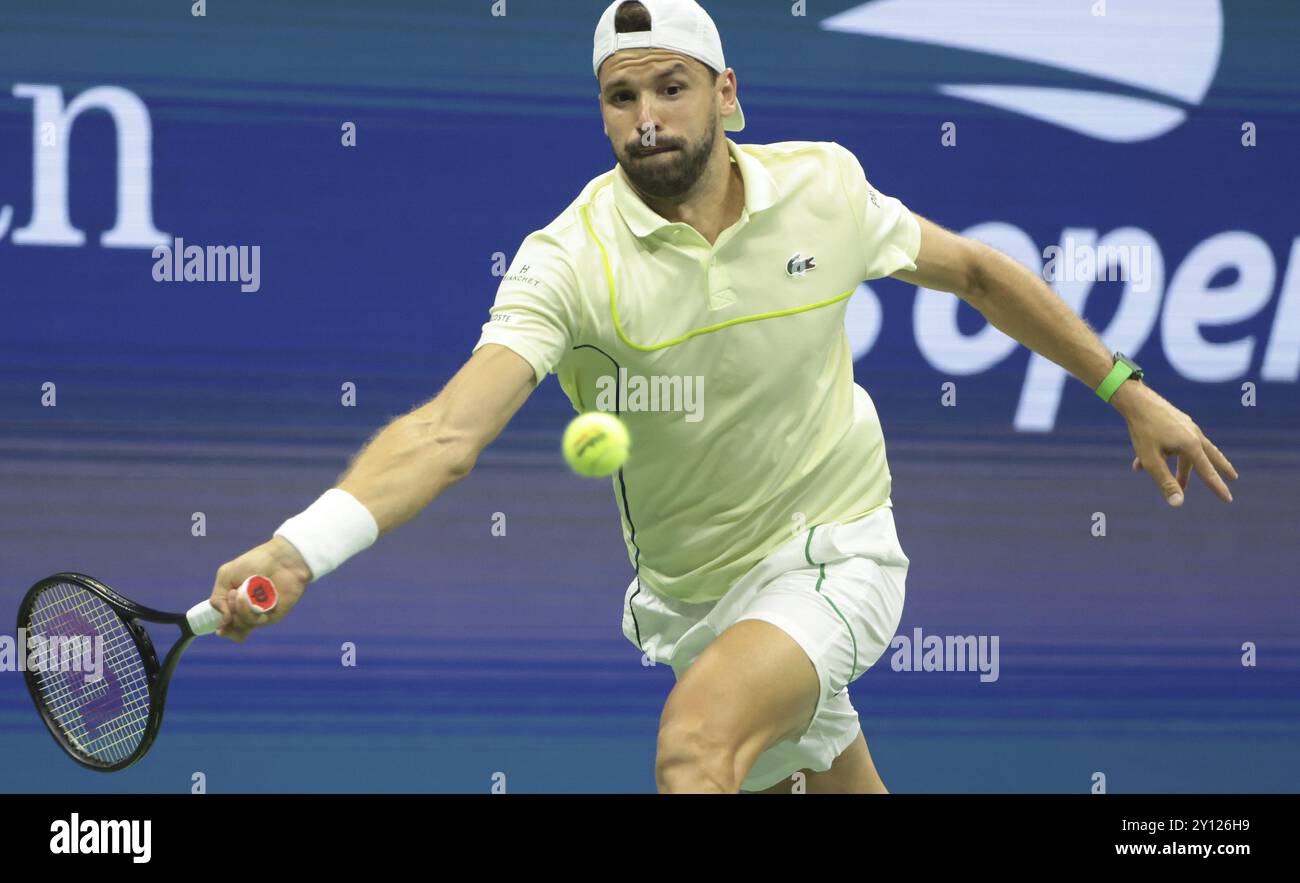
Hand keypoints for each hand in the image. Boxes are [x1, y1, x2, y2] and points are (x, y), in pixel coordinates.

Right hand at [209, 536, 311, 641]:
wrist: (279, 558)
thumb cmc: (254, 563)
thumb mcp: (226, 577)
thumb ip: (217, 600)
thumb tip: (223, 622)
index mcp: (236, 604)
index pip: (227, 626)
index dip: (222, 628)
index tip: (218, 627)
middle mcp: (248, 612)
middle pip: (233, 631)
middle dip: (226, 617)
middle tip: (230, 596)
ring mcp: (260, 615)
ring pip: (242, 627)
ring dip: (236, 611)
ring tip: (236, 593)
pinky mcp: (273, 616)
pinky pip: (256, 622)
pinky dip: (246, 611)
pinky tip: (245, 597)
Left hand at [1112, 382, 1238, 505]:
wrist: (1136, 400)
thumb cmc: (1142, 431)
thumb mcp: (1151, 461)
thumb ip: (1165, 482)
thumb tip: (1178, 503)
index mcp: (1191, 444)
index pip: (1207, 472)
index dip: (1217, 487)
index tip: (1228, 499)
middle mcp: (1194, 434)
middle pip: (1210, 456)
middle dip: (1220, 468)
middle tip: (1234, 477)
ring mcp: (1186, 426)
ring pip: (1189, 452)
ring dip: (1182, 468)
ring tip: (1180, 482)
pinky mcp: (1177, 421)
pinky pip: (1175, 443)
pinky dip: (1163, 455)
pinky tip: (1139, 464)